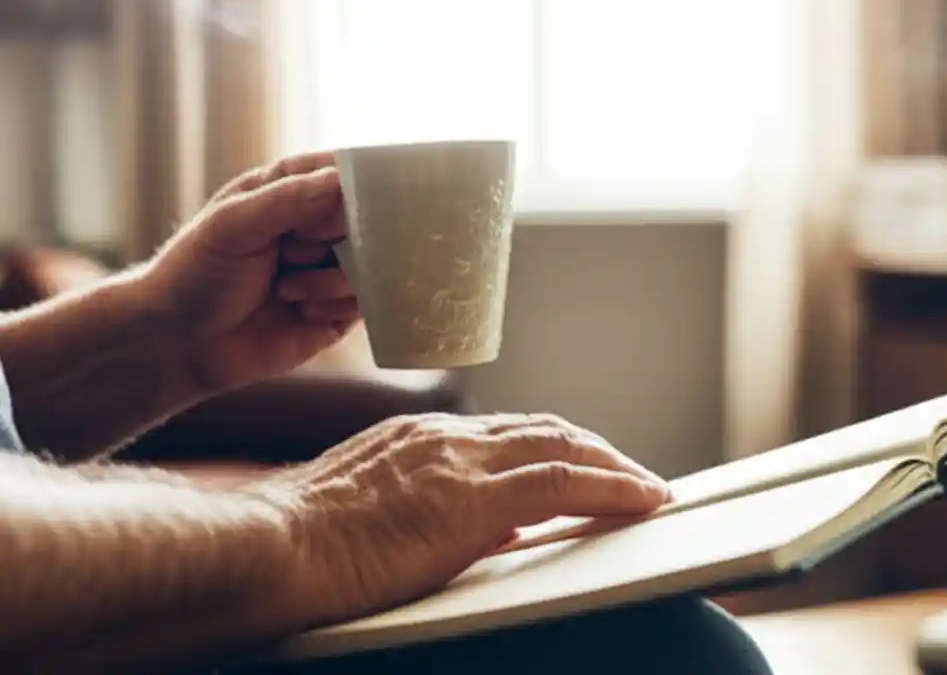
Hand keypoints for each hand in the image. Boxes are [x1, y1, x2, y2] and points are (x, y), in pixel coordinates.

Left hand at [140, 152, 356, 392]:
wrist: (178, 344)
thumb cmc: (195, 274)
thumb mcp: (232, 225)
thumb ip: (287, 199)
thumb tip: (341, 179)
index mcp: (292, 190)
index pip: (346, 171)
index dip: (347, 191)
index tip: (319, 216)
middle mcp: (317, 226)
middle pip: (367, 219)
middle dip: (333, 240)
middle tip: (289, 254)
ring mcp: (330, 269)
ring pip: (371, 263)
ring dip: (330, 279)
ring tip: (286, 290)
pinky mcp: (338, 311)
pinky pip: (366, 301)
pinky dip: (334, 305)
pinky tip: (298, 311)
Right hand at [254, 413, 668, 629]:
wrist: (267, 550)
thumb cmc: (299, 546)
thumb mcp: (372, 513)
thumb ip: (432, 512)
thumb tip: (493, 534)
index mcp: (417, 439)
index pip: (505, 432)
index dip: (553, 446)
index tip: (582, 463)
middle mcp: (445, 438)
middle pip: (543, 430)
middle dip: (593, 450)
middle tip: (629, 473)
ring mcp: (461, 463)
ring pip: (562, 447)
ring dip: (613, 468)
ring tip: (647, 487)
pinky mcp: (474, 500)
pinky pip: (565, 483)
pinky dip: (612, 488)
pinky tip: (643, 499)